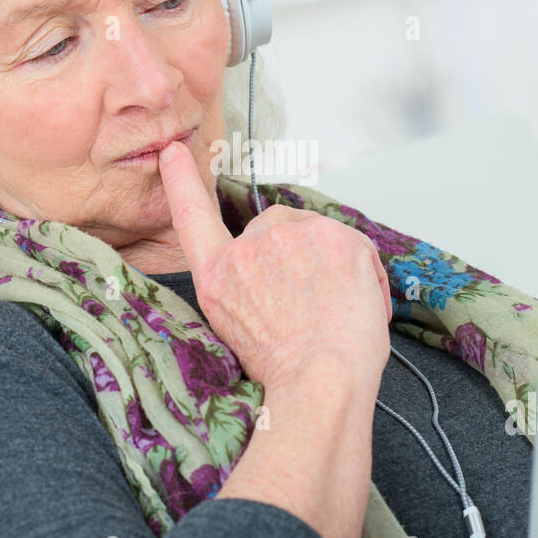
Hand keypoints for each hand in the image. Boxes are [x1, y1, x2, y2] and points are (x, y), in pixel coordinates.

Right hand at [158, 138, 391, 392]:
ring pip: (317, 235)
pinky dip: (363, 273)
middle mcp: (245, 250)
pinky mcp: (327, 234)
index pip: (193, 218)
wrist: (318, 385)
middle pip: (277, 229)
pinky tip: (356, 302)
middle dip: (298, 256)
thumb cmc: (289, 375)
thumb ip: (249, 289)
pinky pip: (354, 244)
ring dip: (331, 264)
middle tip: (313, 304)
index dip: (182, 182)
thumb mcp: (240, 331)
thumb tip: (280, 277)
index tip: (173, 152)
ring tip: (333, 311)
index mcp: (217, 279)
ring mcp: (286, 237)